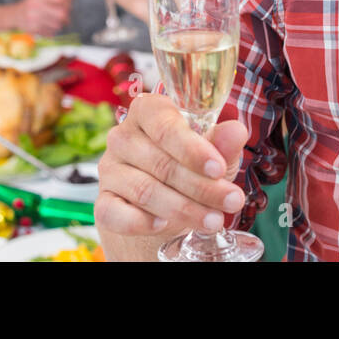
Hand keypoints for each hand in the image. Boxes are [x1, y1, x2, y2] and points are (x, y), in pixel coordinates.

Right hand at [0, 0, 72, 36]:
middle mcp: (35, 6)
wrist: (15, 15)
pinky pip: (51, 32)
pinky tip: (49, 26)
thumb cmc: (32, 4)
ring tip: (57, 21)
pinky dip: (53, 30)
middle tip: (66, 16)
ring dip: (61, 24)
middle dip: (67, 15)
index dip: (67, 2)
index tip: (67, 4)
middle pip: (61, 13)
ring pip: (58, 24)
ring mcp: (33, 19)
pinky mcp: (33, 30)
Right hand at [95, 93, 247, 243]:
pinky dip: (141, 222)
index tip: (219, 169)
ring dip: (183, 208)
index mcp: (148, 112)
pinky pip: (115, 213)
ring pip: (144, 190)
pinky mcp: (103, 202)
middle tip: (231, 202)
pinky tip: (164, 226)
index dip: (192, 147)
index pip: (164, 122)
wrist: (158, 202)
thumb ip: (221, 144)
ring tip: (214, 220)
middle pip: (160, 162)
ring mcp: (109, 170)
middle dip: (201, 186)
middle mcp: (122, 137)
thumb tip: (236, 132)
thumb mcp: (209, 154)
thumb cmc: (186, 166)